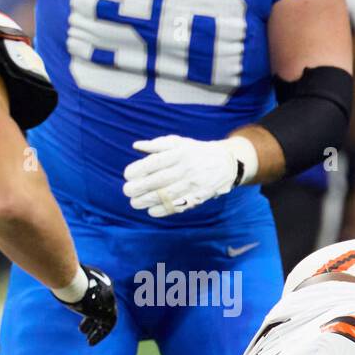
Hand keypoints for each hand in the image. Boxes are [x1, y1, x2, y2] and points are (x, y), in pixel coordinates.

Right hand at [53, 264, 115, 345]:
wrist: (71, 280)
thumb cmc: (60, 277)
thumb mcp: (59, 280)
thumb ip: (59, 282)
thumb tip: (46, 279)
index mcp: (97, 280)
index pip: (95, 295)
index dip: (87, 306)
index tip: (78, 313)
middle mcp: (106, 290)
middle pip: (100, 308)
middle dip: (91, 320)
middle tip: (82, 330)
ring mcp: (109, 302)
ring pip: (106, 319)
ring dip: (96, 331)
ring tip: (88, 340)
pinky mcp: (108, 313)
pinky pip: (107, 327)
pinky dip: (99, 335)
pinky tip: (90, 343)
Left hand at [123, 135, 256, 217]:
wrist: (227, 164)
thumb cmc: (197, 152)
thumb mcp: (180, 142)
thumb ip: (158, 144)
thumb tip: (137, 147)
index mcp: (180, 153)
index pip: (155, 162)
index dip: (139, 169)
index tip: (127, 175)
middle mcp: (187, 168)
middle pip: (160, 180)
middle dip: (140, 187)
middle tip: (127, 191)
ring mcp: (194, 184)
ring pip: (168, 194)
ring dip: (149, 201)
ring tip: (135, 203)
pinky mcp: (200, 197)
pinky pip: (181, 205)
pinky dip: (165, 210)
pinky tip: (152, 212)